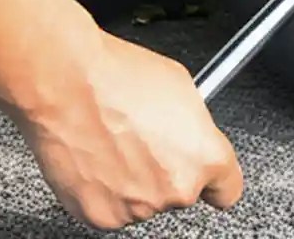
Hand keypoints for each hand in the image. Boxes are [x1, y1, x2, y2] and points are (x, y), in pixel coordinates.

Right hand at [12, 31, 242, 229]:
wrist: (66, 83)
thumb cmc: (119, 76)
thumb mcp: (181, 87)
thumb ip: (194, 125)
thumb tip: (190, 133)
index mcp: (204, 159)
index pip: (227, 189)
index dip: (214, 180)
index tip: (208, 177)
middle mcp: (176, 190)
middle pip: (181, 191)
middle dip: (166, 171)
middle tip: (142, 140)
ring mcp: (138, 207)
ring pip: (143, 199)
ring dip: (133, 180)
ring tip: (113, 141)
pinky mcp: (101, 216)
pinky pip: (110, 207)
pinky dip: (103, 189)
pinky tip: (96, 156)